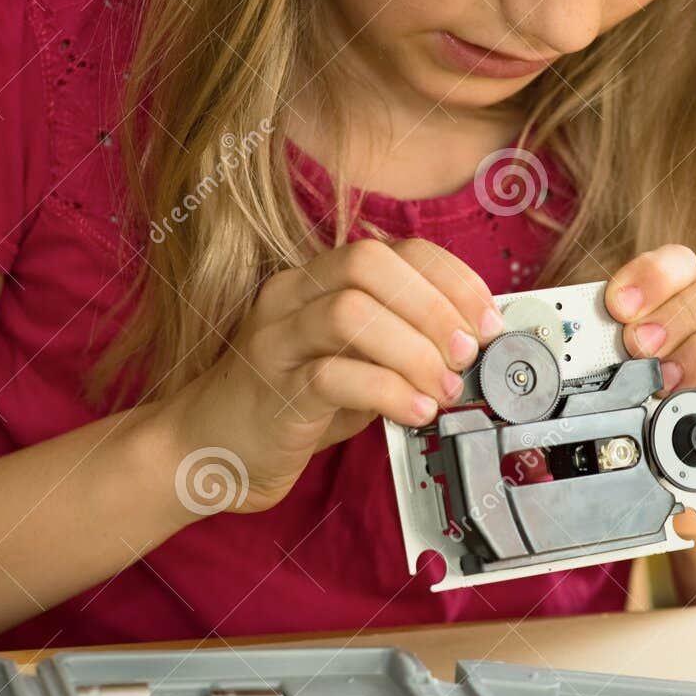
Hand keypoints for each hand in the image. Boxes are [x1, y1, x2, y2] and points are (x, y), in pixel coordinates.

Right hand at [161, 238, 503, 515]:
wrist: (208, 447)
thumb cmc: (288, 403)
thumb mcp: (352, 362)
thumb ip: (399, 344)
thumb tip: (472, 344)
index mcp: (316, 279)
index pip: (394, 248)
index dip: (451, 279)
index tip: (487, 321)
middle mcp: (291, 296)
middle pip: (370, 263)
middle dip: (434, 306)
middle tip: (466, 352)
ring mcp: (276, 339)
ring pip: (351, 311)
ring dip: (414, 349)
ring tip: (442, 387)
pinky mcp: (271, 389)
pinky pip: (333, 375)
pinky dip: (388, 392)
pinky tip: (414, 411)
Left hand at [606, 244, 695, 512]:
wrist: (663, 470)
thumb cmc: (636, 409)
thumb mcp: (613, 372)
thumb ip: (600, 343)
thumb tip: (565, 336)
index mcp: (684, 297)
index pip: (685, 260)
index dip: (656, 274)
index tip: (618, 307)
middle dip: (684, 311)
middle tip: (640, 347)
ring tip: (665, 381)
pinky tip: (689, 403)